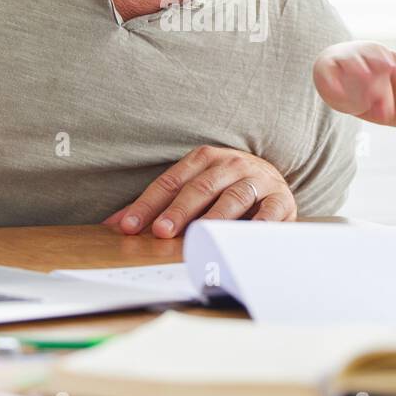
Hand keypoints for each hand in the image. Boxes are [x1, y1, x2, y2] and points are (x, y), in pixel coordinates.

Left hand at [102, 146, 295, 237]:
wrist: (273, 180)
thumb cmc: (224, 187)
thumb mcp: (193, 187)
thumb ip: (157, 205)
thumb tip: (114, 225)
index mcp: (205, 158)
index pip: (171, 181)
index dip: (148, 204)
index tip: (129, 226)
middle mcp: (231, 164)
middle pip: (200, 187)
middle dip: (178, 211)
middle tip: (160, 231)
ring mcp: (257, 180)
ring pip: (233, 197)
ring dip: (214, 217)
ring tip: (199, 235)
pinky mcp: (280, 199)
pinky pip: (270, 211)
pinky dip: (259, 224)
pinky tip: (243, 237)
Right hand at [313, 41, 395, 121]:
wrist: (332, 68)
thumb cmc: (362, 80)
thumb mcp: (376, 92)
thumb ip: (383, 105)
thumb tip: (384, 117)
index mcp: (378, 56)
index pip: (393, 58)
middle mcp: (361, 54)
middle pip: (372, 54)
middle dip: (380, 60)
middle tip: (389, 67)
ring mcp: (343, 59)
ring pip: (351, 60)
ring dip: (358, 66)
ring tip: (366, 75)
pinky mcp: (326, 67)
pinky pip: (328, 72)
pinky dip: (333, 81)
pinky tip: (339, 93)